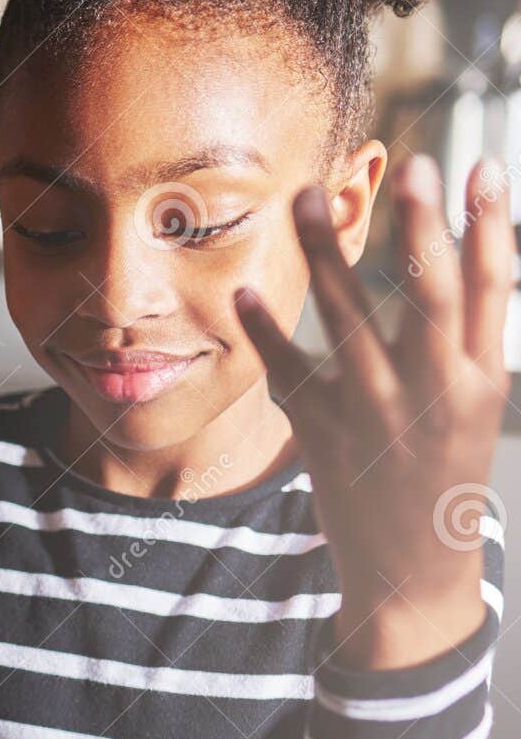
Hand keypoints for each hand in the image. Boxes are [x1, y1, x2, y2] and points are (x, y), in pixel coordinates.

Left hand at [234, 154, 513, 669]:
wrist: (411, 574)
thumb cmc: (441, 478)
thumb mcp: (474, 407)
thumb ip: (468, 339)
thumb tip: (473, 255)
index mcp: (479, 381)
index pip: (493, 289)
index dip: (490, 225)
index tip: (478, 166)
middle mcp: (432, 394)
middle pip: (430, 297)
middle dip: (422, 230)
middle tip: (410, 164)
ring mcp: (375, 415)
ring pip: (351, 322)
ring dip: (325, 256)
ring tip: (302, 199)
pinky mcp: (324, 437)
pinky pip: (290, 372)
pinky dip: (266, 331)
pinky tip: (245, 292)